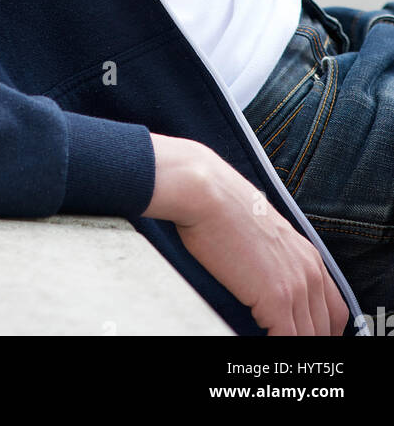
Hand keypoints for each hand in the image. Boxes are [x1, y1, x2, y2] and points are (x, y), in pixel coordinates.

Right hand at [144, 134, 349, 335]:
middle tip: (283, 340)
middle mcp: (310, 271)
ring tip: (267, 341)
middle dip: (309, 339)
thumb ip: (274, 259)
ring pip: (308, 338)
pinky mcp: (276, 299)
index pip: (334, 310)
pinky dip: (275, 348)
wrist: (205, 193)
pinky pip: (286, 340)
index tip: (303, 335)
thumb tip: (260, 279)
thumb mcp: (262, 233)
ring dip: (292, 345)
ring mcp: (296, 286)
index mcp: (309, 256)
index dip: (322, 330)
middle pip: (325, 328)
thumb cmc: (222, 208)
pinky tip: (255, 341)